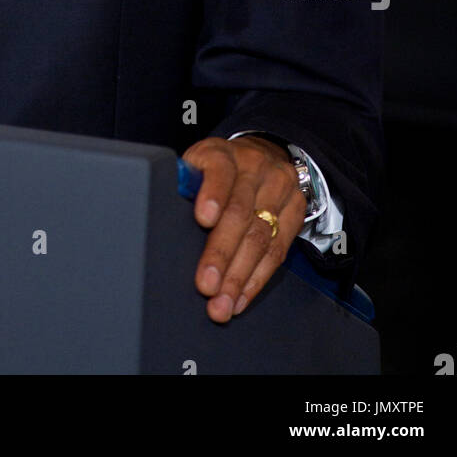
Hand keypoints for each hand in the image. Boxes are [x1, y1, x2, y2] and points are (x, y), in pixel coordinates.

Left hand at [183, 134, 306, 321]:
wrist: (263, 153)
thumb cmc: (217, 168)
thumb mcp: (198, 164)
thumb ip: (186, 184)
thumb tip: (161, 210)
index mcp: (224, 153)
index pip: (220, 169)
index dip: (212, 194)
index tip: (203, 219)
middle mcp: (255, 167)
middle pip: (240, 213)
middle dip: (222, 253)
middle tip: (206, 285)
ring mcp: (279, 188)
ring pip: (260, 237)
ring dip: (239, 276)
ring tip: (222, 303)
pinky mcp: (295, 210)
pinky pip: (278, 250)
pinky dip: (257, 279)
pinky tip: (240, 297)